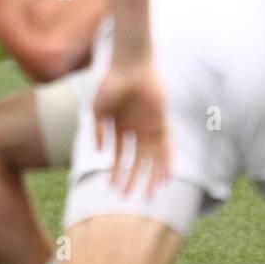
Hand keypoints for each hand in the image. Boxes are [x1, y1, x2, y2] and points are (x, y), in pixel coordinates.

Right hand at [92, 58, 169, 196]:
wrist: (129, 64)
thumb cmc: (110, 83)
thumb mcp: (98, 110)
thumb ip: (99, 131)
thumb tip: (100, 153)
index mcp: (119, 129)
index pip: (118, 158)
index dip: (115, 173)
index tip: (111, 189)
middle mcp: (135, 131)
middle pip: (135, 161)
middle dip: (131, 180)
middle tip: (127, 199)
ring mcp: (149, 126)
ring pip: (151, 158)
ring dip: (150, 176)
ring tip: (148, 195)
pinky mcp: (161, 121)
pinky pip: (166, 146)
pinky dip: (166, 162)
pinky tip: (165, 177)